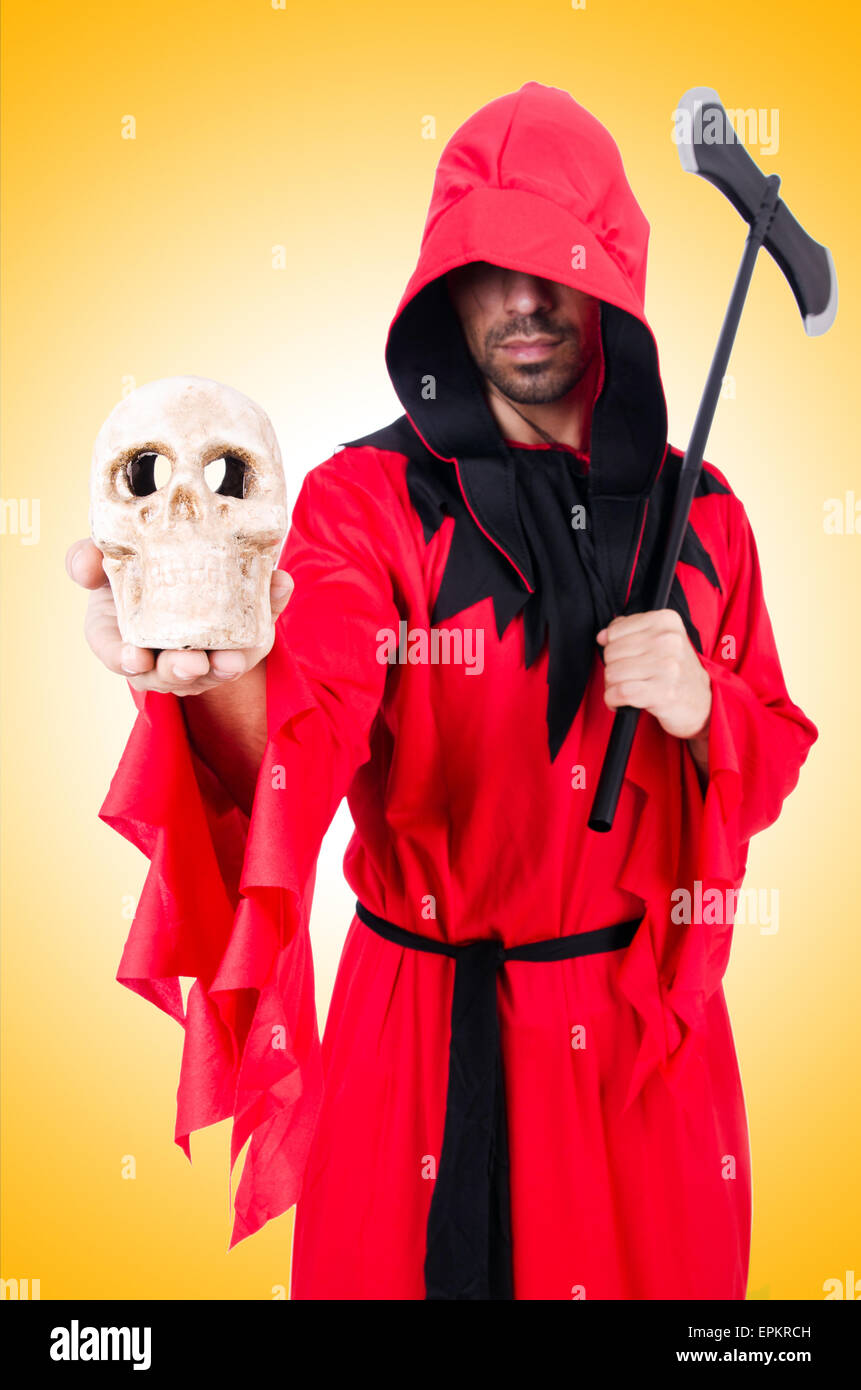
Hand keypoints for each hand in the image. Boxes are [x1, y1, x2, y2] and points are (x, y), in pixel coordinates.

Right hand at [65, 538, 293, 696]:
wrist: (181, 562)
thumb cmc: (133, 572)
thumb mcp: (105, 561)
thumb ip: (88, 559)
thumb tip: (86, 563)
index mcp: (124, 640)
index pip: (121, 658)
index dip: (127, 661)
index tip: (135, 657)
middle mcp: (165, 658)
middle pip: (172, 676)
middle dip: (182, 672)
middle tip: (194, 662)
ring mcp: (206, 656)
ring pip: (218, 669)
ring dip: (229, 663)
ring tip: (236, 657)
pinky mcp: (242, 642)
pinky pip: (257, 633)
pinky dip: (270, 611)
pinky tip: (278, 585)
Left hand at [596, 610, 711, 743]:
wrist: (703, 702)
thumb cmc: (676, 670)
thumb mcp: (659, 640)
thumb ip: (629, 631)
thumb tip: (602, 636)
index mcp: (666, 621)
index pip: (614, 631)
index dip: (614, 648)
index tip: (628, 658)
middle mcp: (669, 640)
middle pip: (611, 653)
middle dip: (613, 669)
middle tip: (629, 677)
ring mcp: (667, 667)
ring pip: (612, 673)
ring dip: (612, 687)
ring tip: (628, 689)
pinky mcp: (663, 692)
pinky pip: (619, 693)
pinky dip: (612, 700)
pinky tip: (621, 702)